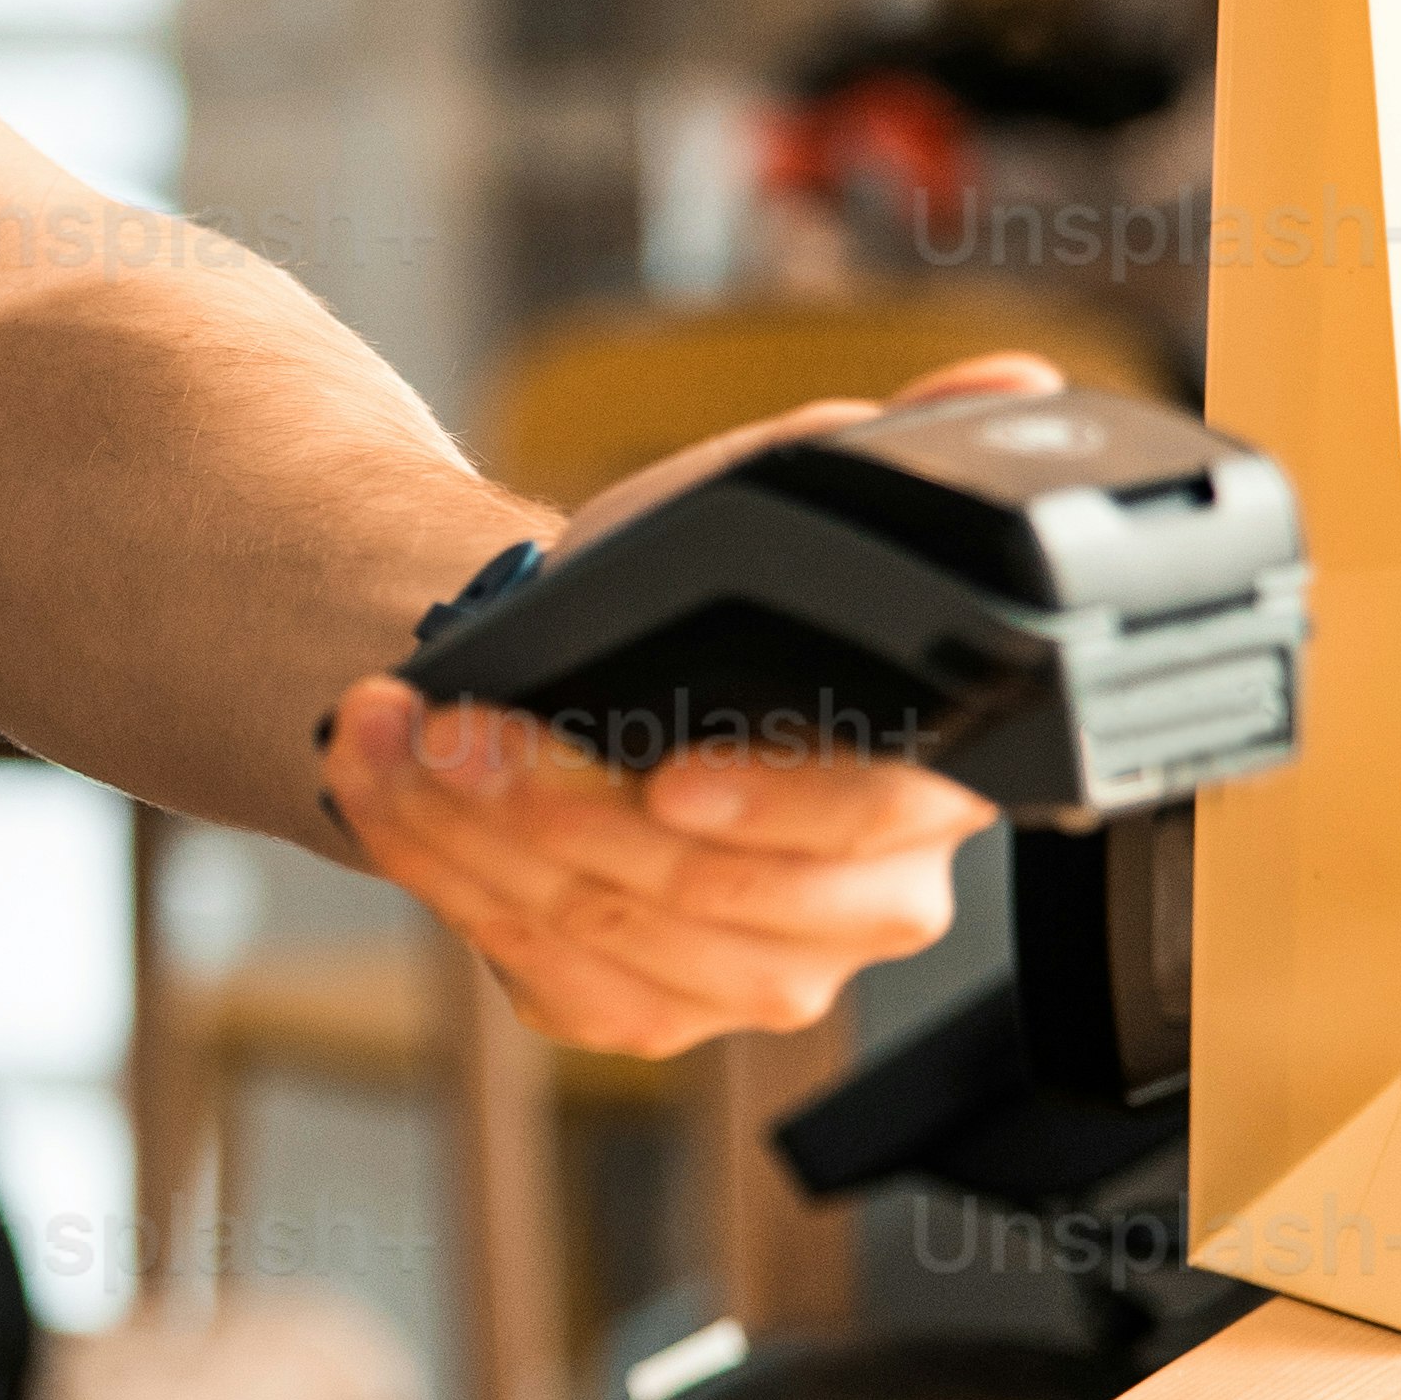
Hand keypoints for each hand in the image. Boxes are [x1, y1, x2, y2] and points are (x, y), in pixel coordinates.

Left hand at [316, 358, 1057, 1060]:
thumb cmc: (679, 614)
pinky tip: (389, 794)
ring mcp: (763, 978)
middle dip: (556, 798)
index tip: (661, 775)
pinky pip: (544, 970)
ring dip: (470, 831)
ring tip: (389, 733)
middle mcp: (865, 906)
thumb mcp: (764, 509)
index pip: (867, 819)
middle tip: (453, 724)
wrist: (577, 691)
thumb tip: (1011, 386)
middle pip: (707, 888)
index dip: (763, 804)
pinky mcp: (654, 1013)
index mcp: (930, 791)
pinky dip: (444, 875)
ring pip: (607, 930)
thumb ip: (875, 454)